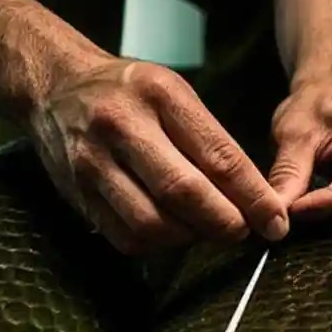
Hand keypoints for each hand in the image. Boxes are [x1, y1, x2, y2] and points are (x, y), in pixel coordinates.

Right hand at [29, 57, 289, 254]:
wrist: (56, 87)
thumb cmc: (129, 93)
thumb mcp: (174, 93)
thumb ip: (211, 142)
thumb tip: (255, 200)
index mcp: (159, 95)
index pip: (218, 156)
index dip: (253, 197)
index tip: (275, 222)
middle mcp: (122, 126)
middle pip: (183, 193)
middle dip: (224, 223)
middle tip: (243, 232)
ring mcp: (93, 163)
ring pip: (153, 224)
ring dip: (190, 237)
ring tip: (204, 228)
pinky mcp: (77, 195)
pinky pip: (126, 238)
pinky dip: (158, 244)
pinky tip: (171, 231)